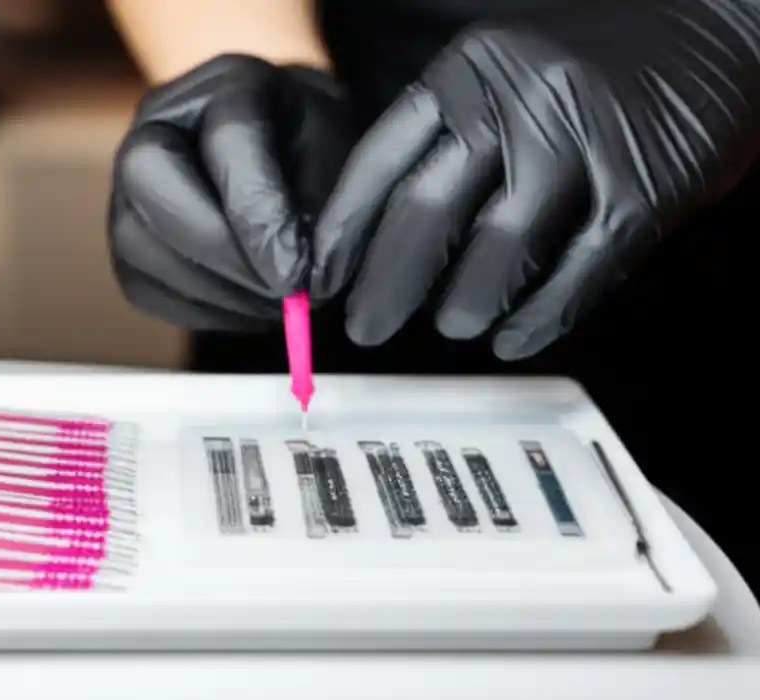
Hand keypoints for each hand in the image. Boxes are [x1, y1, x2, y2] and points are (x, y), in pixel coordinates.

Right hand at [108, 54, 356, 329]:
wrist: (286, 152)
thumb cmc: (317, 154)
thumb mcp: (344, 161)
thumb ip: (327, 210)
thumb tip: (301, 282)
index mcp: (226, 82)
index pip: (228, 138)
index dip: (261, 214)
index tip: (299, 273)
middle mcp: (158, 121)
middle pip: (151, 178)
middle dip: (218, 250)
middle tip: (279, 295)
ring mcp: (128, 178)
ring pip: (138, 242)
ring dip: (213, 292)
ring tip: (275, 308)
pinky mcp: (125, 236)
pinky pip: (144, 286)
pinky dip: (200, 311)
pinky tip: (248, 310)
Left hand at [311, 0, 759, 359]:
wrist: (712, 31)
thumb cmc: (590, 73)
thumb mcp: (503, 79)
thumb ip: (449, 140)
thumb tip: (378, 237)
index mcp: (469, 73)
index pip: (381, 160)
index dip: (343, 231)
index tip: (318, 279)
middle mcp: (517, 102)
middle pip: (426, 209)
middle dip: (386, 283)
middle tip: (366, 326)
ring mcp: (582, 143)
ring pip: (497, 246)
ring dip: (463, 303)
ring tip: (452, 325)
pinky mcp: (643, 189)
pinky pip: (577, 271)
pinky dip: (540, 316)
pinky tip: (514, 337)